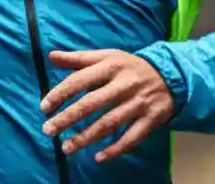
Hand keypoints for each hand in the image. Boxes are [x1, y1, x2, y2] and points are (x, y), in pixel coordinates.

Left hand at [39, 49, 174, 163]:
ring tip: (66, 148)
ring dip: (86, 137)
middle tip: (49, 130)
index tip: (44, 107)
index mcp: (111, 66)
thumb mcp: (107, 57)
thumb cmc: (129, 67)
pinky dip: (115, 149)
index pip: (80, 79)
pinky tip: (99, 158)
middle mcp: (124, 84)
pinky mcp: (151, 119)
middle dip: (68, 118)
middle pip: (92, 103)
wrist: (169, 75)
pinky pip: (132, 138)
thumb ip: (78, 59)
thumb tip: (51, 57)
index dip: (61, 93)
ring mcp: (138, 103)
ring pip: (109, 123)